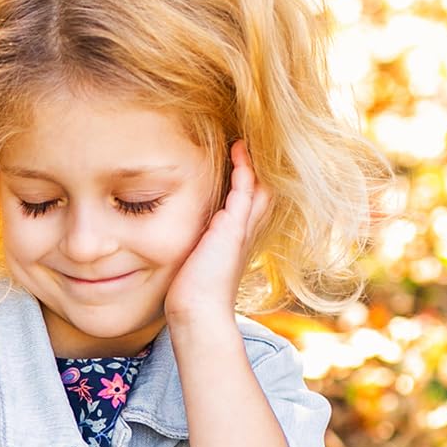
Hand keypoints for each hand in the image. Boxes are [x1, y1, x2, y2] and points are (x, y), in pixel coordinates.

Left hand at [164, 139, 272, 331]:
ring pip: (259, 185)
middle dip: (260, 164)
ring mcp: (242, 228)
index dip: (250, 178)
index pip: (251, 200)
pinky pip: (245, 188)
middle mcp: (246, 231)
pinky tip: (238, 147)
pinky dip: (244, 167)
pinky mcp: (234, 227)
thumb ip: (197, 247)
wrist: (198, 312)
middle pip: (263, 189)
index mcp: (237, 238)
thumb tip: (184, 242)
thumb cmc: (192, 293)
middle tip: (254, 137)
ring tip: (247, 134)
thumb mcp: (196, 262)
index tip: (241, 156)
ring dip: (254, 160)